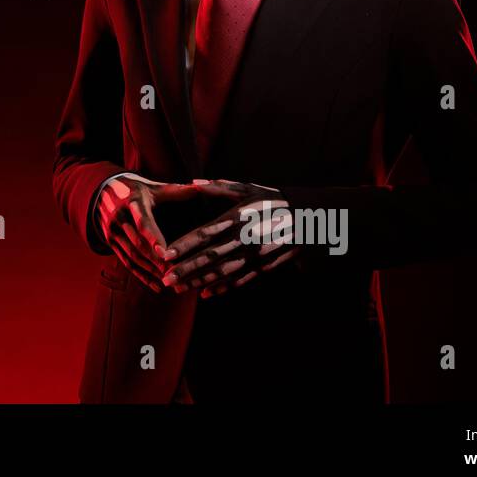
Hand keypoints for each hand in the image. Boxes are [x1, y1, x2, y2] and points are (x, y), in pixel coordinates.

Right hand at [96, 176, 203, 292]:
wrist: (105, 191)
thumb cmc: (139, 189)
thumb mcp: (154, 187)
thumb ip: (176, 191)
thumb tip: (199, 188)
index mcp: (133, 202)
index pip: (143, 222)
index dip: (153, 238)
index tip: (165, 252)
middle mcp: (119, 218)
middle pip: (138, 244)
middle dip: (156, 261)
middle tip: (176, 273)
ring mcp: (112, 231)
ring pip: (133, 256)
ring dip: (151, 271)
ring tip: (171, 281)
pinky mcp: (110, 242)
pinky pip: (126, 262)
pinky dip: (142, 276)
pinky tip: (158, 286)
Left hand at [160, 180, 299, 297]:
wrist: (311, 217)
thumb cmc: (273, 199)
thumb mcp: (248, 188)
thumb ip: (219, 187)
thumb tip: (192, 183)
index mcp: (237, 218)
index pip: (205, 234)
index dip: (184, 245)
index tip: (166, 255)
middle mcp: (245, 238)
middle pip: (210, 257)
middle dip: (187, 270)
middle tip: (166, 280)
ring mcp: (256, 254)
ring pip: (224, 272)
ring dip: (201, 282)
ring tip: (181, 289)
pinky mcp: (266, 265)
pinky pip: (242, 279)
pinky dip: (224, 287)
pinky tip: (208, 294)